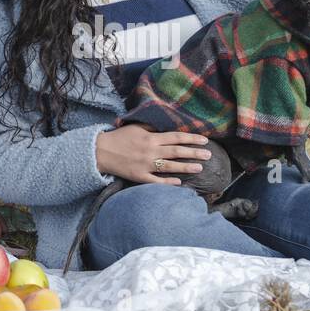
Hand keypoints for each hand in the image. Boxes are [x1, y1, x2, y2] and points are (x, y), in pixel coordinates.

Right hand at [95, 124, 210, 184]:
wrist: (100, 151)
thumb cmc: (119, 137)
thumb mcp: (137, 127)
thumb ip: (153, 128)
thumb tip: (169, 128)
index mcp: (151, 137)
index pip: (176, 137)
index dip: (192, 138)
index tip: (205, 140)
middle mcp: (151, 151)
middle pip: (177, 151)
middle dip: (194, 152)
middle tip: (209, 155)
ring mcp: (145, 165)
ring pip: (170, 167)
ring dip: (186, 167)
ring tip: (200, 167)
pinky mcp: (139, 176)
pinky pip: (156, 181)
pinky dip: (168, 182)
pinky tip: (179, 182)